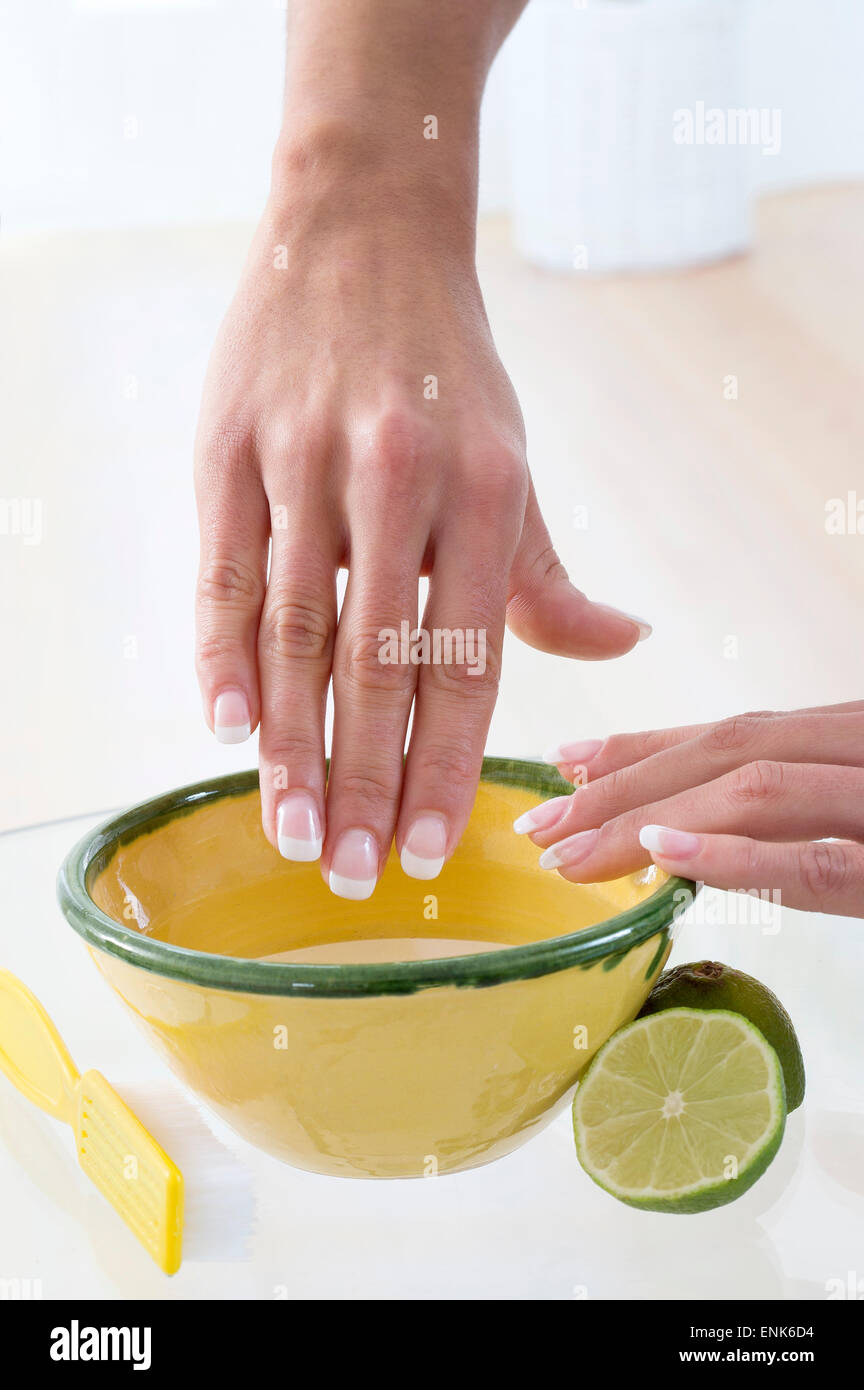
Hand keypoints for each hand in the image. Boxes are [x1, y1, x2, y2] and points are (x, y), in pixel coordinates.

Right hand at [194, 119, 646, 897]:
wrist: (362, 229)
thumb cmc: (447, 371)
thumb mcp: (515, 461)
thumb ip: (549, 574)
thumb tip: (620, 647)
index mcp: (488, 494)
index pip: (468, 663)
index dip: (448, 766)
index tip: (430, 851)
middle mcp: (401, 482)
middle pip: (378, 665)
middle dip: (366, 782)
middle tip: (351, 875)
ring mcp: (308, 463)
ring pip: (294, 633)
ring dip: (292, 744)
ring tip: (292, 830)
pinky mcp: (230, 449)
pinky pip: (224, 573)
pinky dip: (221, 658)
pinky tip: (226, 733)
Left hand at [515, 703, 863, 916]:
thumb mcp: (858, 812)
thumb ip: (788, 817)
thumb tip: (675, 840)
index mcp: (847, 738)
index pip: (731, 735)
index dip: (640, 749)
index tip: (564, 766)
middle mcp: (857, 748)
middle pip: (725, 752)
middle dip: (621, 787)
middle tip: (540, 827)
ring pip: (753, 793)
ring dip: (651, 819)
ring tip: (573, 855)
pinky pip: (813, 862)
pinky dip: (733, 854)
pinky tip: (662, 856)